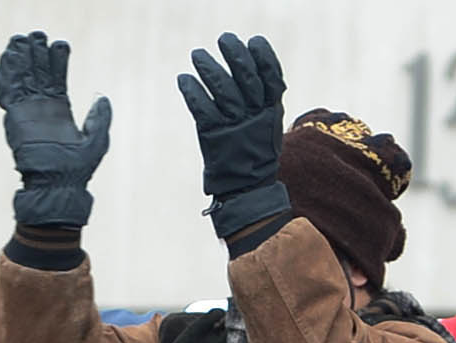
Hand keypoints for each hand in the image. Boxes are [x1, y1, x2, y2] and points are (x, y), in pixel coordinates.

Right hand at [0, 32, 112, 231]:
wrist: (57, 188)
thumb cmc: (79, 170)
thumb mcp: (97, 141)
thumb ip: (100, 118)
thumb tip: (102, 96)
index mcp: (60, 111)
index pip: (56, 78)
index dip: (57, 61)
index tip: (59, 44)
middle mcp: (42, 109)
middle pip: (37, 73)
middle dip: (36, 54)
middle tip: (36, 35)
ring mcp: (27, 113)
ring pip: (22, 79)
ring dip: (20, 59)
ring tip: (21, 39)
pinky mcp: (15, 119)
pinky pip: (9, 92)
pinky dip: (7, 73)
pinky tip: (8, 56)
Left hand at [179, 32, 288, 231]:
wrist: (247, 190)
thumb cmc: (255, 151)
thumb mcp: (269, 124)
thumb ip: (265, 96)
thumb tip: (254, 59)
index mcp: (271, 112)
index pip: (272, 78)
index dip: (264, 58)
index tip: (254, 42)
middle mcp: (255, 117)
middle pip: (246, 78)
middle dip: (235, 55)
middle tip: (224, 39)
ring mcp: (234, 127)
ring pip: (222, 90)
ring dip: (208, 68)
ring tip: (197, 55)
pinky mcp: (213, 137)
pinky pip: (202, 108)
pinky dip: (192, 91)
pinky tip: (184, 79)